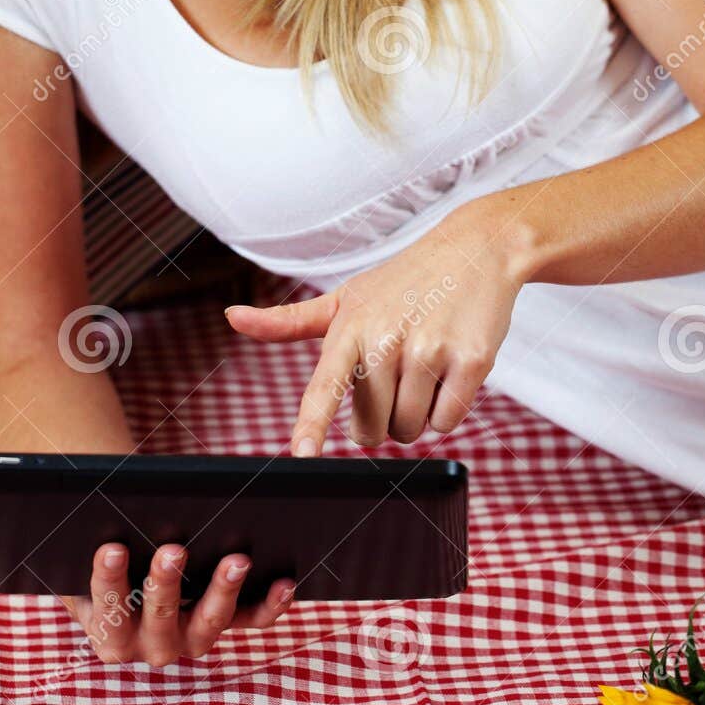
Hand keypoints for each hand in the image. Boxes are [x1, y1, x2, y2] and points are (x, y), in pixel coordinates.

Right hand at [61, 542, 295, 667]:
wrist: (128, 589)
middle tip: (173, 550)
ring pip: (210, 621)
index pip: (107, 607)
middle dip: (166, 584)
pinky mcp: (226, 627)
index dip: (108, 579)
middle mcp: (151, 646)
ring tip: (236, 561)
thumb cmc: (107, 567)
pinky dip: (270, 605)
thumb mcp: (86, 565)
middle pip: (159, 617)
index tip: (112, 548)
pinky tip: (283, 582)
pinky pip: (251, 621)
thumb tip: (93, 512)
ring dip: (223, 591)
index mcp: (110, 634)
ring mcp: (191, 638)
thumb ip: (91, 549)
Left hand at [224, 209, 532, 453]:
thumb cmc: (401, 282)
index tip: (302, 454)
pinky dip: (446, 410)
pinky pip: (446, 422)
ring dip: (414, 415)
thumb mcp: (344, 298)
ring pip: (409, 430)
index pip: (325, 385)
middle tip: (394, 374)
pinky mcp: (472, 361)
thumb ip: (288, 321)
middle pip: (372, 428)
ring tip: (422, 369)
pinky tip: (448, 372)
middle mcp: (387, 339)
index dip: (313, 424)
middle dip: (381, 416)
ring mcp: (430, 350)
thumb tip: (231, 316)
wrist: (474, 250)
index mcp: (350, 328)